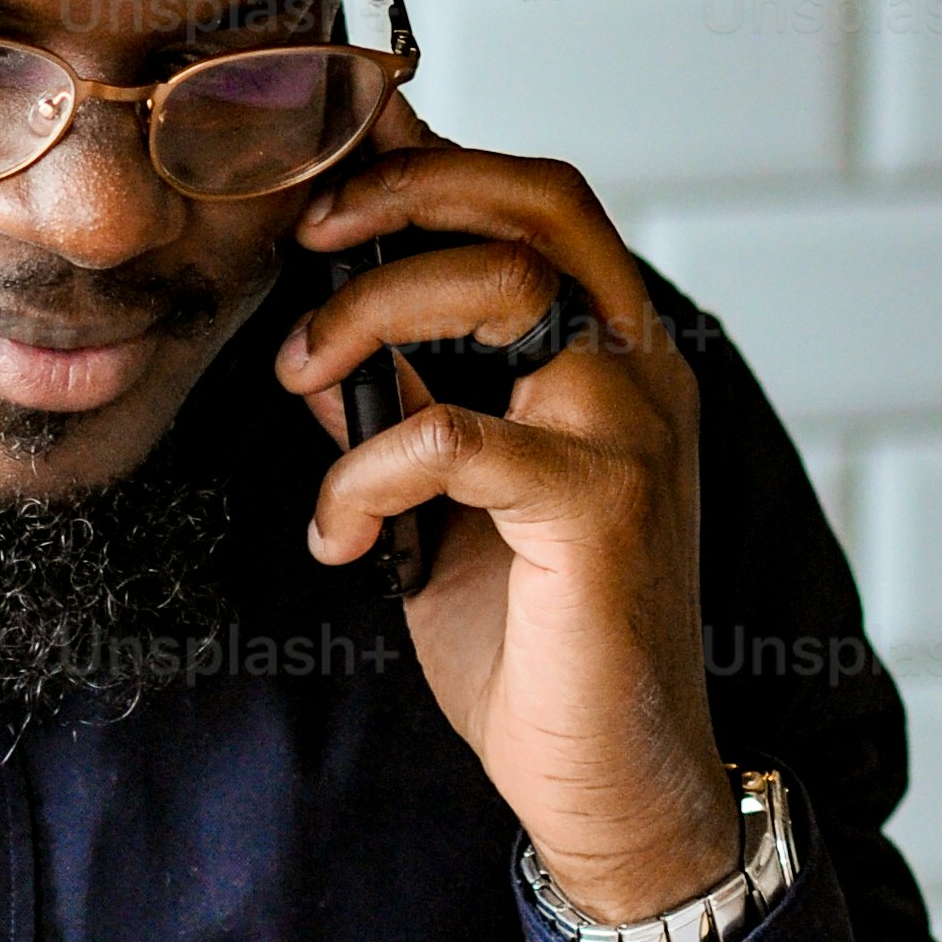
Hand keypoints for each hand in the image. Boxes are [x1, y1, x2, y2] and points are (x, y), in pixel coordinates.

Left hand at [277, 97, 739, 921]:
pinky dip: (363, 472)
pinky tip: (337, 536)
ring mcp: (630, 431)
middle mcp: (640, 372)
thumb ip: (407, 403)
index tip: (331, 177)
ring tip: (301, 383)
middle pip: (537, 202)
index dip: (435, 161)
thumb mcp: (449, 498)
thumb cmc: (534, 641)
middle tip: (310, 241)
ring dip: (368, 318)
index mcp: (615, 354)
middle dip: (404, 193)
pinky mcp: (599, 506)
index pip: (541, 201)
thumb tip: (321, 337)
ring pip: (498, 289)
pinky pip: (452, 435)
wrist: (608, 780)